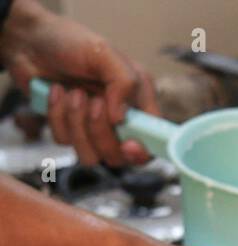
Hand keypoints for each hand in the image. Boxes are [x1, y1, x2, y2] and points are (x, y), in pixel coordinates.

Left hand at [0, 0, 157, 165]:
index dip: (143, 151)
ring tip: (72, 92)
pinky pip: (65, 141)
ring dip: (76, 123)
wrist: (29, 40)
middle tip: (92, 100)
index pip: (152, 142)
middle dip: (100, 131)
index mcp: (138, 103)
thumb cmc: (69, 41)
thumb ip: (124, 82)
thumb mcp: (104, 53)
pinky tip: (56, 92)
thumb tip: (121, 118)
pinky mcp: (67, 129)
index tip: (128, 144)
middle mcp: (118, 121)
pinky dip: (56, 115)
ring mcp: (92, 129)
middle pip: (118, 155)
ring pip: (91, 155)